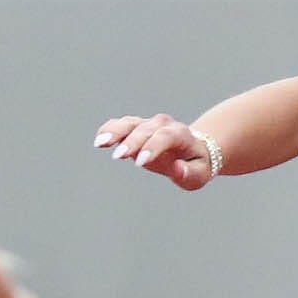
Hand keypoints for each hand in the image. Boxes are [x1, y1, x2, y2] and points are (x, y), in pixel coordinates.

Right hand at [93, 113, 217, 190]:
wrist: (192, 149)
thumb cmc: (196, 164)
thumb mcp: (199, 174)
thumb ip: (189, 173)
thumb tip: (177, 169)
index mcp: (181, 134)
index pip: (166, 136)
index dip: (153, 146)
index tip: (139, 162)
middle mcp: (163, 124)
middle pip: (145, 129)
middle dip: (131, 142)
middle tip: (118, 156)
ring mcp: (148, 123)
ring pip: (130, 123)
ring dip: (114, 131)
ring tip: (100, 144)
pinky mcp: (136, 126)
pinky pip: (121, 124)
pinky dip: (109, 129)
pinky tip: (99, 140)